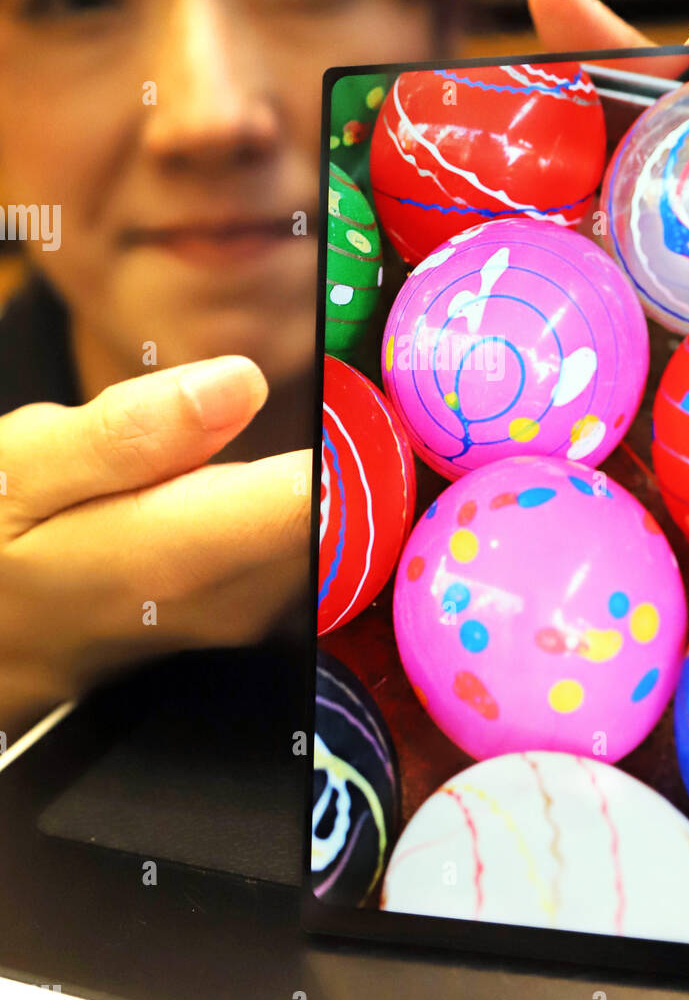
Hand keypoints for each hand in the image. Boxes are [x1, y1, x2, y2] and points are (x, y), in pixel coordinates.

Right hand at [0, 356, 309, 742]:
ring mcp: (249, 617)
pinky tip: (260, 478)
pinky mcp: (253, 617)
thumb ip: (132, 431)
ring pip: (332, 529)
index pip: (327, 498)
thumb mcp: (22, 468)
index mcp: (181, 554)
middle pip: (341, 509)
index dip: (345, 435)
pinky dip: (301, 505)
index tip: (338, 392)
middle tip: (312, 400)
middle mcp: (234, 600)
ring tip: (280, 435)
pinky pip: (311, 549)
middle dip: (336, 447)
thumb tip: (241, 382)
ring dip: (323, 476)